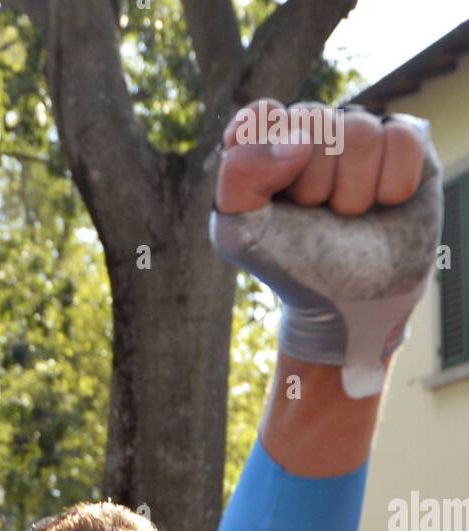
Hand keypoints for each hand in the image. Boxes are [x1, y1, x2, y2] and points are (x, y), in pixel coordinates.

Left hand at [212, 99, 440, 396]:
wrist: (352, 304)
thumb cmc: (293, 267)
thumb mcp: (241, 234)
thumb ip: (239, 177)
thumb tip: (297, 139)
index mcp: (268, 148)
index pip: (262, 116)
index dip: (268, 151)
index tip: (274, 193)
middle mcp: (313, 135)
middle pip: (313, 120)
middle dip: (312, 182)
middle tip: (315, 215)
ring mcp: (358, 138)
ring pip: (359, 130)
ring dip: (353, 192)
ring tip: (349, 217)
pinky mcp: (402, 146)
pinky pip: (401, 138)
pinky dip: (391, 184)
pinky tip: (383, 205)